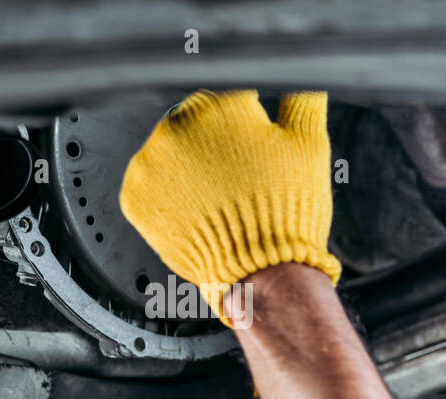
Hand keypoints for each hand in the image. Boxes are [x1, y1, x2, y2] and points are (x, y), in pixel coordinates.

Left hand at [119, 89, 340, 326]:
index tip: (257, 152)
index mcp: (218, 105)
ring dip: (191, 171)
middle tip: (243, 182)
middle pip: (196, 126)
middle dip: (217, 148)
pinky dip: (171, 199)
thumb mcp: (310, 147)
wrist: (263, 272)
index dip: (248, 127)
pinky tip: (199, 213)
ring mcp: (150, 163)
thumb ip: (302, 100)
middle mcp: (176, 126)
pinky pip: (152, 188)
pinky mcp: (135, 197)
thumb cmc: (288, 212)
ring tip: (222, 201)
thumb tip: (304, 78)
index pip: (229, 99)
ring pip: (172, 156)